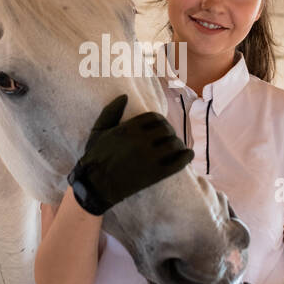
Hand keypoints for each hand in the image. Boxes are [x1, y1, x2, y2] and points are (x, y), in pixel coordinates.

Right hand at [67, 94, 193, 215]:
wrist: (95, 187)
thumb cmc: (96, 158)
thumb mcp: (98, 131)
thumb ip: (111, 111)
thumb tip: (124, 96)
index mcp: (128, 128)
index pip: (155, 118)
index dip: (161, 122)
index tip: (161, 129)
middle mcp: (140, 141)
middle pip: (167, 130)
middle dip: (170, 134)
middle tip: (169, 140)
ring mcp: (149, 158)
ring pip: (174, 144)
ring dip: (179, 146)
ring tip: (178, 150)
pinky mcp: (155, 174)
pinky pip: (178, 162)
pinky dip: (186, 157)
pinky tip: (188, 156)